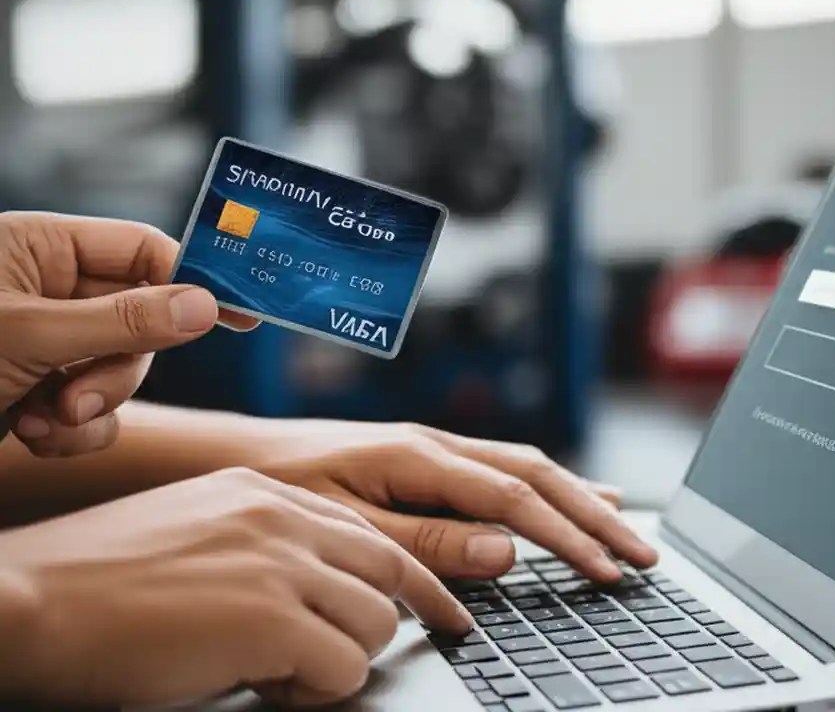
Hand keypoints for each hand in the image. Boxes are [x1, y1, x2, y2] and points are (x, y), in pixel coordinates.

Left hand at [0, 212, 254, 456]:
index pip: (142, 251)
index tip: (240, 316)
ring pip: (120, 373)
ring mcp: (46, 344)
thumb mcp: (31, 334)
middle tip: (79, 400)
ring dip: (92, 407)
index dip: (191, 281)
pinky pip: (94, 413)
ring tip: (41, 421)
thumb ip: (123, 321)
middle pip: (140, 323)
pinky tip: (28, 433)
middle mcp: (47, 290)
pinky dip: (71, 434)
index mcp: (40, 248)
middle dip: (116, 371)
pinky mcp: (39, 392)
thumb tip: (205, 306)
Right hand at [0, 467, 470, 707]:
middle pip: (392, 569)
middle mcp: (282, 517)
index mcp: (263, 493)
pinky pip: (345, 667)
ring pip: (378, 622)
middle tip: (430, 642)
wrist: (28, 600)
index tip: (443, 604)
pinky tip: (268, 685)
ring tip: (285, 673)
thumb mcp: (195, 535)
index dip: (413, 574)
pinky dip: (318, 689)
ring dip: (344, 659)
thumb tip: (318, 589)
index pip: (368, 530)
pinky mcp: (271, 618)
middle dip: (410, 615)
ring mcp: (280, 563)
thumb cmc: (95, 584)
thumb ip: (263, 545)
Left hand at [251, 422, 657, 581]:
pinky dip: (550, 491)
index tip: (608, 571)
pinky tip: (575, 500)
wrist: (232, 458)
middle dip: (597, 518)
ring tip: (628, 528)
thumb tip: (507, 552)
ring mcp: (435, 449)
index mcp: (418, 457)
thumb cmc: (276, 494)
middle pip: (539, 477)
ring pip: (529, 469)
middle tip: (644, 557)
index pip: (516, 499)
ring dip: (582, 501)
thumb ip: (428, 541)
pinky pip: (505, 472)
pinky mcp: (428, 460)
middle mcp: (436, 445)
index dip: (569, 537)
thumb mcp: (345, 527)